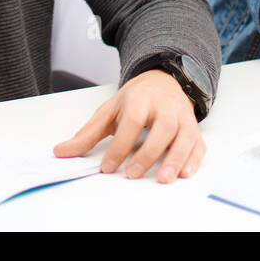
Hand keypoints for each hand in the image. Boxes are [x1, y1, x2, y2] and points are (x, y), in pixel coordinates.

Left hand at [53, 69, 204, 182]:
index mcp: (140, 99)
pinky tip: (185, 173)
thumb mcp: (109, 111)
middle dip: (149, 153)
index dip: (120, 145)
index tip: (107, 167)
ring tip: (164, 179)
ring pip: (184, 136)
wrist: (163, 81)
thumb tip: (62, 152)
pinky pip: (198, 143)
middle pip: (162, 127)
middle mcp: (164, 106)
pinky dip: (194, 159)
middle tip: (133, 174)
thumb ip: (87, 134)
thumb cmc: (135, 99)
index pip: (132, 121)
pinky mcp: (193, 127)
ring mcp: (182, 116)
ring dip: (176, 158)